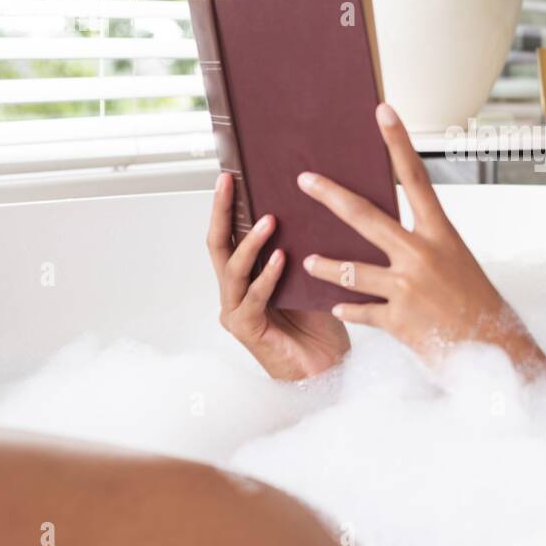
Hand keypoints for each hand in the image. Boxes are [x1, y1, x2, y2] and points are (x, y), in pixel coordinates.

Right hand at [207, 172, 350, 380]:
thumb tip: (313, 207)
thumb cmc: (320, 326)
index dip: (227, 206)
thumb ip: (302, 249)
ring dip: (251, 242)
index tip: (231, 176)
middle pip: (218, 245)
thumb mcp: (311, 277)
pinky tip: (282, 258)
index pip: (229, 235)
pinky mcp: (247, 330)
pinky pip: (254, 297)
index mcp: (246, 279)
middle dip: (223, 211)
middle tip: (229, 183)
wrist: (327, 369)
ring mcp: (237, 311)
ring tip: (269, 220)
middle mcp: (235, 293)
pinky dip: (267, 276)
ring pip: (233, 269)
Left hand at [297, 103, 545, 382]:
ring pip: (351, 270)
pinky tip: (337, 307)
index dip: (398, 143)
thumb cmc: (479, 306)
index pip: (415, 178)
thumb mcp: (457, 263)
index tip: (383, 112)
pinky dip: (348, 309)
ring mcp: (407, 288)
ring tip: (308, 261)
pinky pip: (361, 311)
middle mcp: (422, 255)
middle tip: (305, 180)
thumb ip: (425, 247)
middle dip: (330, 196)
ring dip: (325, 265)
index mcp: (442, 235)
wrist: (497, 350)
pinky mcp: (398, 321)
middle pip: (365, 217)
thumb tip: (391, 236)